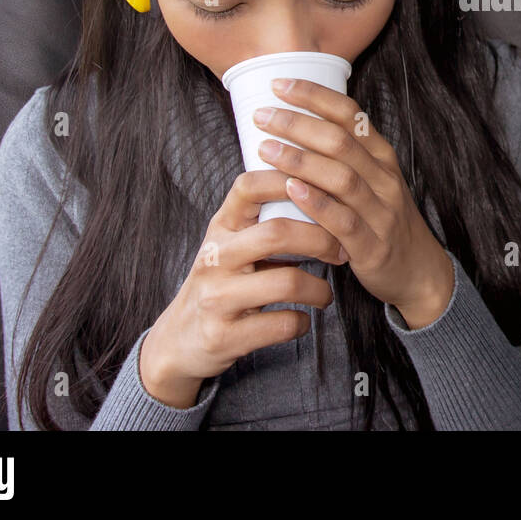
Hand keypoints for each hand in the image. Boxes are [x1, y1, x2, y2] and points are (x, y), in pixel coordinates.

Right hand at [140, 168, 343, 407]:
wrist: (179, 341)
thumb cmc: (222, 284)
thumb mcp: (232, 246)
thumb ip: (264, 222)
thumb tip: (324, 196)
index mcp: (220, 228)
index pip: (249, 186)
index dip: (287, 179)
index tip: (323, 190)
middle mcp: (214, 258)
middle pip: (278, 233)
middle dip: (322, 239)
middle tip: (341, 251)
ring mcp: (216, 298)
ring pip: (287, 283)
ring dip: (319, 289)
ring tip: (324, 294)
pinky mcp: (224, 336)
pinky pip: (283, 325)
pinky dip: (302, 323)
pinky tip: (301, 320)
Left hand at [253, 77, 455, 328]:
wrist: (418, 271)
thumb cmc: (383, 220)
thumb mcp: (373, 180)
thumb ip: (342, 155)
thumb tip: (292, 124)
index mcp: (382, 156)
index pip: (349, 114)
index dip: (314, 95)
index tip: (278, 84)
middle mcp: (384, 178)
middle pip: (340, 140)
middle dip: (298, 123)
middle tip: (261, 115)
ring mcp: (381, 212)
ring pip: (341, 177)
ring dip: (301, 159)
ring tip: (265, 147)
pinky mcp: (372, 246)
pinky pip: (343, 221)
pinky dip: (316, 203)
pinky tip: (289, 190)